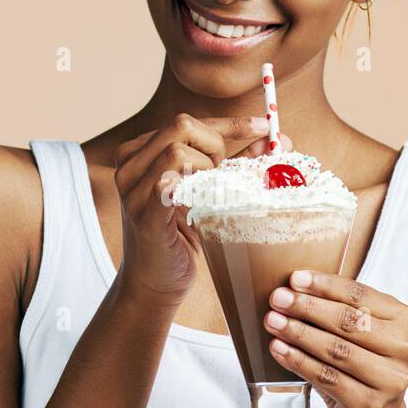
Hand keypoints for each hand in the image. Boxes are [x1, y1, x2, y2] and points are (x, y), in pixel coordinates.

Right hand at [114, 113, 291, 308]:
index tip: (264, 126)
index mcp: (140, 152)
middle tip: (223, 177)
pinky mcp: (143, 213)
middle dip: (215, 145)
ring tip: (211, 196)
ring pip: (178, 150)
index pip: (187, 122)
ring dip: (207, 169)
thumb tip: (277, 140)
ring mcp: (132, 189)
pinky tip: (203, 200)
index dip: (229, 122)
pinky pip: (168, 182)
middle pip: (182, 125)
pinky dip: (194, 184)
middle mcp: (130, 164)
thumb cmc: (180, 238)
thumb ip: (235, 164)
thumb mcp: (207, 194)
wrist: (153, 285)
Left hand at [264, 270, 407, 407]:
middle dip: (307, 307)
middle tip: (279, 299)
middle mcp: (403, 349)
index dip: (325, 285)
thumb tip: (293, 290)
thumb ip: (337, 313)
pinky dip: (299, 361)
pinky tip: (280, 350)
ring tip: (274, 322)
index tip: (296, 279)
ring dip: (299, 333)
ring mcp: (390, 380)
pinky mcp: (370, 405)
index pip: (360, 295)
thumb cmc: (361, 374)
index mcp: (403, 322)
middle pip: (348, 321)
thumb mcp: (358, 338)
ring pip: (336, 349)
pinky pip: (327, 377)